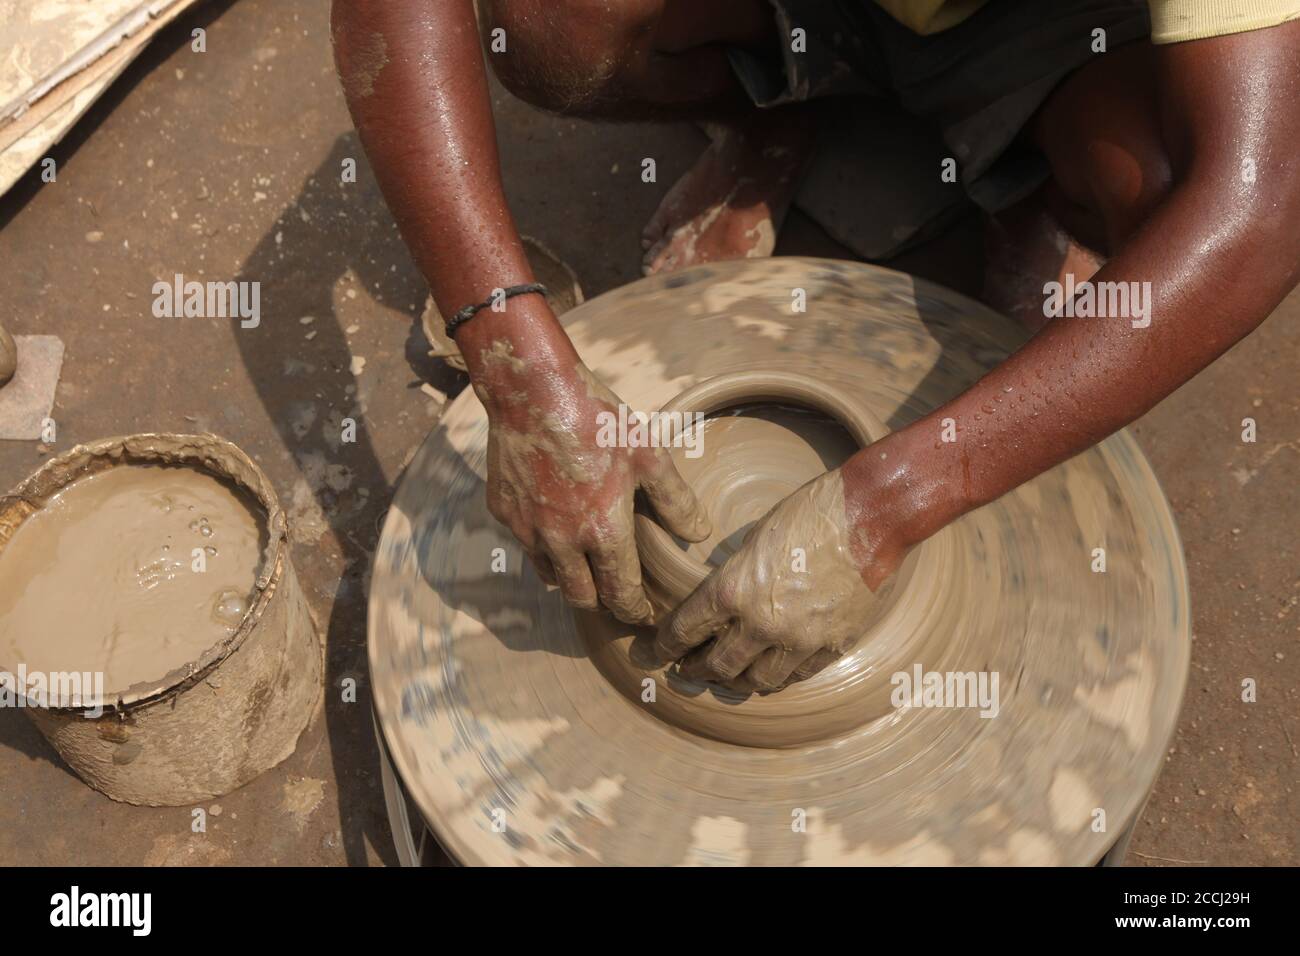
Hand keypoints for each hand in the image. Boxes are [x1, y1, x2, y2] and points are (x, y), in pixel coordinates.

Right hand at [477, 350, 709, 624]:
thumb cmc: (596, 418)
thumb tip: (698, 533)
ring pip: (551, 576)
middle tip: (620, 595)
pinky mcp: (503, 513)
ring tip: (589, 563)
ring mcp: (527, 530)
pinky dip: (544, 546)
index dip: (636, 611)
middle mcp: (561, 541)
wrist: (532, 389)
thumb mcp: (648, 454)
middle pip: (583, 597)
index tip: (645, 616)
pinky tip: (558, 523)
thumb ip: (675, 500)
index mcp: (602, 530)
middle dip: (604, 603)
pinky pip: (527, 544)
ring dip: (572, 577)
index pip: (621, 594)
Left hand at [654, 456, 913, 691]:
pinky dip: (779, 676)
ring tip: (728, 677)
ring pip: (757, 681)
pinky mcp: (833, 646)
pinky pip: (797, 676)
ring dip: (737, 681)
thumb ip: (735, 577)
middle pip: (717, 666)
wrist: (870, 517)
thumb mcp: (755, 538)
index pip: (684, 630)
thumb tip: (719, 604)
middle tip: (687, 671)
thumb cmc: (809, 514)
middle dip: (695, 671)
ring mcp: (800, 640)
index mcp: (733, 589)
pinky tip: (770, 672)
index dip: (664, 646)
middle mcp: (762, 622)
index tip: (656, 652)